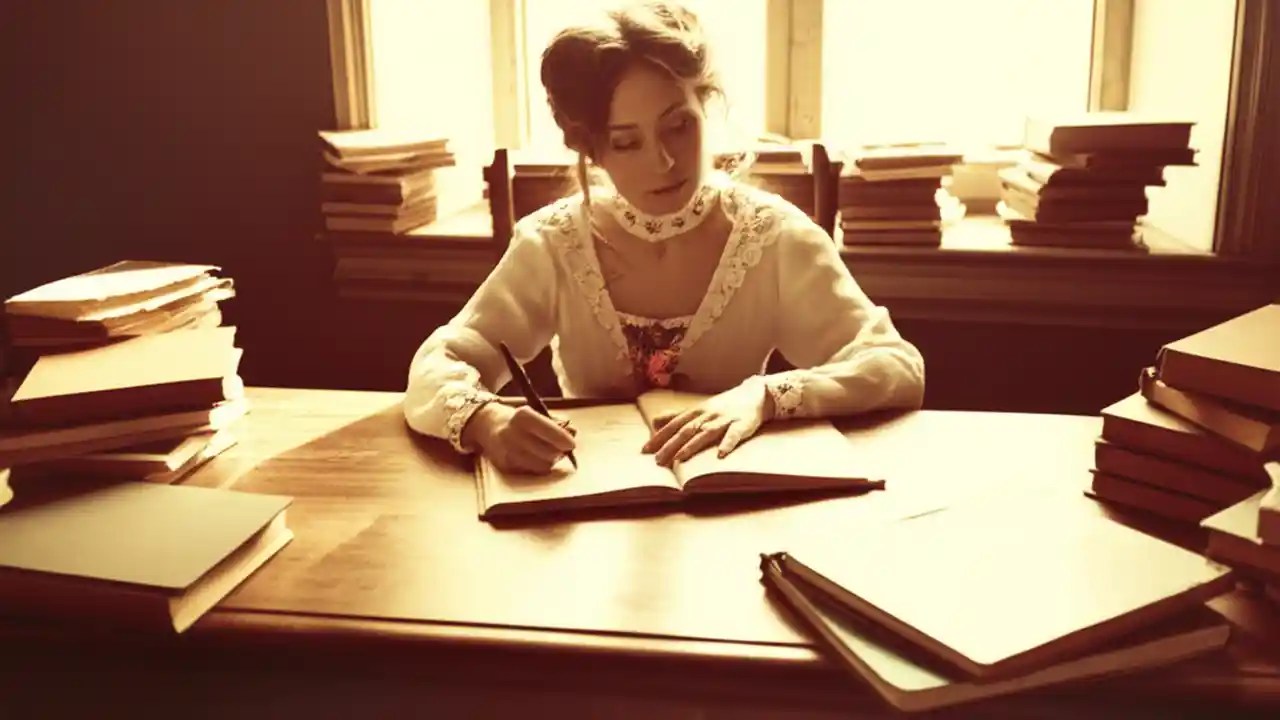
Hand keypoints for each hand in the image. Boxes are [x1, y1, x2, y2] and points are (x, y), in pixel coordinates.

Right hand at [464, 403, 575, 473]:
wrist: (487, 426)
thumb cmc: (517, 420)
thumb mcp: (535, 414)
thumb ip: (555, 422)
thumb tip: (573, 432)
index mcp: (522, 416)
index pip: (550, 431)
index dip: (564, 440)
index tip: (571, 444)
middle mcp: (513, 433)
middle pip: (548, 452)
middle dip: (559, 452)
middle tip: (560, 449)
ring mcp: (507, 451)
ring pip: (542, 465)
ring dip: (550, 461)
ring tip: (547, 454)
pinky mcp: (505, 465)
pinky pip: (531, 471)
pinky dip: (538, 467)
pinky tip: (535, 458)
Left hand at [642, 379, 774, 466]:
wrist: (754, 394)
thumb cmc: (723, 405)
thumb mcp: (698, 408)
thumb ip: (676, 416)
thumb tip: (653, 421)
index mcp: (696, 412)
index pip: (674, 425)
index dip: (659, 437)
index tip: (644, 450)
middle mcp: (707, 415)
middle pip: (686, 430)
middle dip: (671, 445)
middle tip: (658, 461)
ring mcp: (724, 419)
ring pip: (706, 433)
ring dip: (692, 446)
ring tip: (680, 458)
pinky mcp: (741, 425)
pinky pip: (734, 435)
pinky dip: (727, 444)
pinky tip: (720, 454)